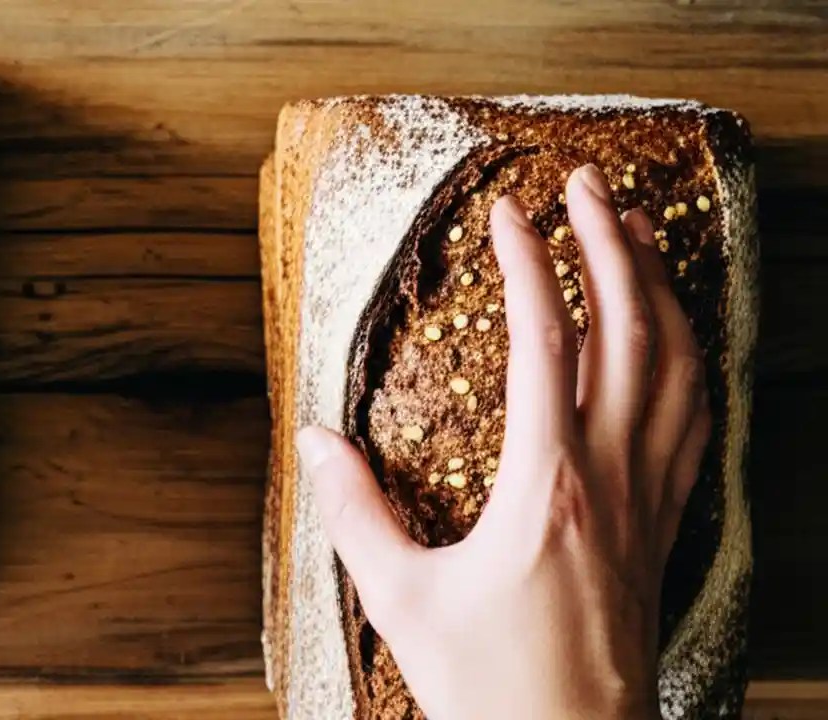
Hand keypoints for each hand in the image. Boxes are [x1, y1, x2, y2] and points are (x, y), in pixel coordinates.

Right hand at [299, 165, 709, 719]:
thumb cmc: (491, 682)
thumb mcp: (400, 597)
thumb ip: (354, 513)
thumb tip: (316, 442)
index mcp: (546, 482)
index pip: (545, 341)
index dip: (529, 264)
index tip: (508, 213)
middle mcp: (612, 476)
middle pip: (631, 331)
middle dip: (612, 244)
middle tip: (587, 186)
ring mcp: (649, 497)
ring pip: (680, 368)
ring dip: (662, 289)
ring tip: (638, 234)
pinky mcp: (664, 522)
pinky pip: (697, 420)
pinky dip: (693, 360)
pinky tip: (677, 339)